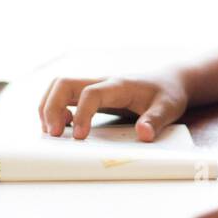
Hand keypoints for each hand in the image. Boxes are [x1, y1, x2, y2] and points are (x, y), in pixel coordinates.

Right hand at [37, 70, 189, 140]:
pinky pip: (64, 95)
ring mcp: (94, 85)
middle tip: (53, 135)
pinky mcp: (90, 93)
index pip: (91, 93)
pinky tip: (63, 127)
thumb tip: (143, 134)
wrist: (168, 80)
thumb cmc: (166, 94)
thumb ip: (155, 120)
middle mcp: (102, 81)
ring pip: (59, 87)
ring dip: (49, 107)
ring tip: (53, 132)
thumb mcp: (168, 108)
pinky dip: (55, 109)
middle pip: (64, 83)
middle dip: (52, 107)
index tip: (79, 137)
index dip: (81, 114)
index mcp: (119, 85)